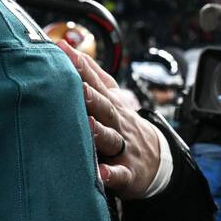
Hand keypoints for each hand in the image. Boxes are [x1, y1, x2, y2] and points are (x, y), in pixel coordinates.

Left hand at [58, 39, 161, 198]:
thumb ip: (91, 74)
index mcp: (110, 105)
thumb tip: (66, 46)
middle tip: (78, 88)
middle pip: (105, 108)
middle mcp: (118, 123)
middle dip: (92, 97)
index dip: (82, 68)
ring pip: (112, 139)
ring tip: (88, 126)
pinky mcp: (128, 172)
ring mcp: (124, 148)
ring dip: (100, 132)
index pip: (96, 83)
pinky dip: (112, 174)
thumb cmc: (123, 124)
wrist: (155, 158)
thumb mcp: (111, 97)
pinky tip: (103, 173)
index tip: (65, 53)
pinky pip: (120, 174)